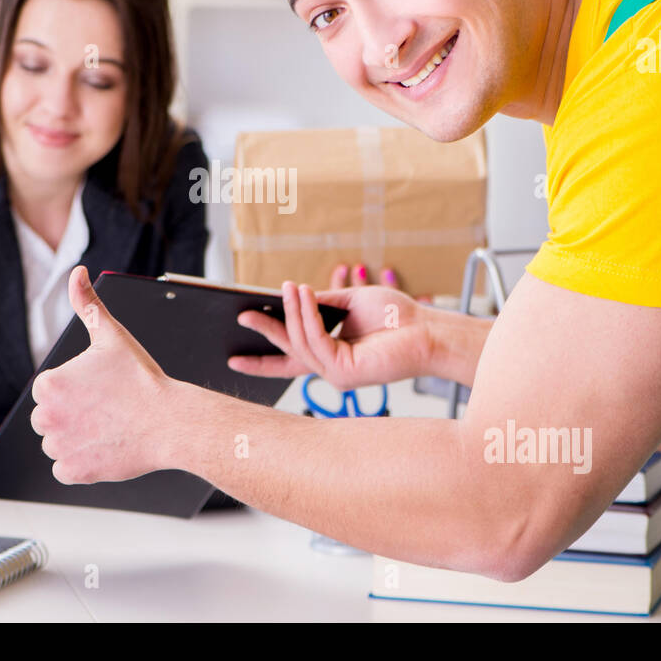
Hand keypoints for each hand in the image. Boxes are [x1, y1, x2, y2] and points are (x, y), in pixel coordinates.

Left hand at [30, 265, 178, 484]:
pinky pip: (67, 468)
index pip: (50, 389)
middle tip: (107, 408)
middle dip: (72, 414)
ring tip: (108, 427)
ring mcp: (58, 447)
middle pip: (49, 417)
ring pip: (57, 442)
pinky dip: (83, 462)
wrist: (170, 422)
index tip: (101, 389)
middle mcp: (45, 417)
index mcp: (49, 384)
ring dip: (77, 438)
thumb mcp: (112, 335)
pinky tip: (106, 446)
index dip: (77, 388)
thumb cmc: (141, 378)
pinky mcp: (72, 472)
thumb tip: (77, 273)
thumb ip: (87, 304)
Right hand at [227, 262, 435, 389]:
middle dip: (264, 333)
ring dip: (290, 312)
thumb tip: (291, 295)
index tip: (234, 354)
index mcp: (330, 355)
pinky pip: (316, 340)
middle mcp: (330, 368)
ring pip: (300, 343)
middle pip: (287, 353)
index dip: (261, 358)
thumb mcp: (349, 303)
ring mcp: (336, 373)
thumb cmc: (396, 316)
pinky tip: (302, 293)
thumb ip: (320, 303)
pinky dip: (306, 315)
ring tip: (285, 287)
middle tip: (241, 315)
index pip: (288, 359)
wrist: (426, 329)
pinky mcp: (344, 371)